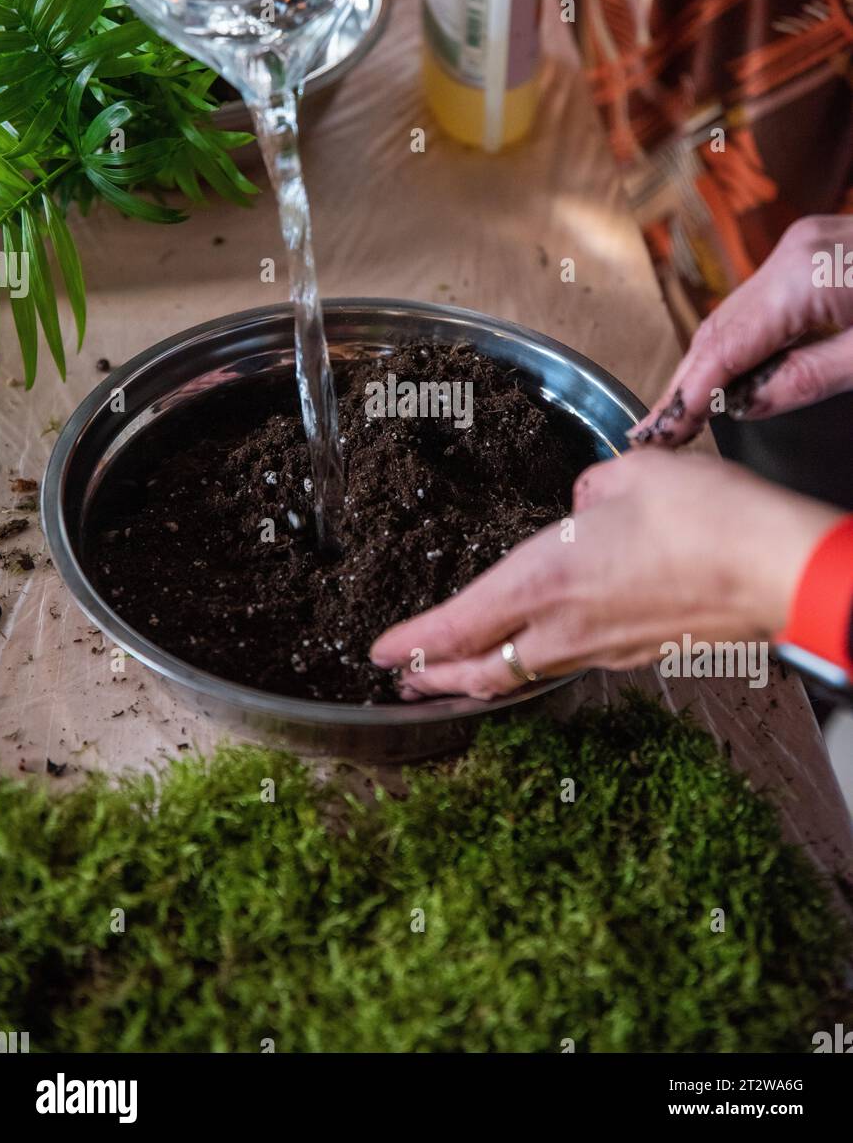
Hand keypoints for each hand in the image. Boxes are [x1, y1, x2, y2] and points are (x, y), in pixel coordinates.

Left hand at [369, 449, 839, 699]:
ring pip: (525, 674)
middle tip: (403, 682)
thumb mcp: (630, 475)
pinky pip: (569, 666)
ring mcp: (605, 649)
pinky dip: (535, 667)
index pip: (459, 624)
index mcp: (547, 579)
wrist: (778, 569)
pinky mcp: (640, 653)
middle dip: (435, 678)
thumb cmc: (707, 520)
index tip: (380, 652)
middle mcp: (567, 627)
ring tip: (456, 677)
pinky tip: (541, 653)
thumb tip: (583, 507)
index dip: (413, 642)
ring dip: (481, 678)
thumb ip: (589, 493)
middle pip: (483, 670)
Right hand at [629, 215, 852, 447]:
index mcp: (804, 276)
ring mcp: (802, 247)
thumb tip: (748, 406)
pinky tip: (732, 374)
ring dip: (709, 364)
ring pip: (735, 314)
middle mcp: (793, 252)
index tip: (661, 434)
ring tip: (685, 414)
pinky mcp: (813, 253)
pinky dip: (740, 341)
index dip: (688, 396)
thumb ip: (811, 378)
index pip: (724, 348)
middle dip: (684, 383)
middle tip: (657, 432)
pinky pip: (761, 303)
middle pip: (718, 328)